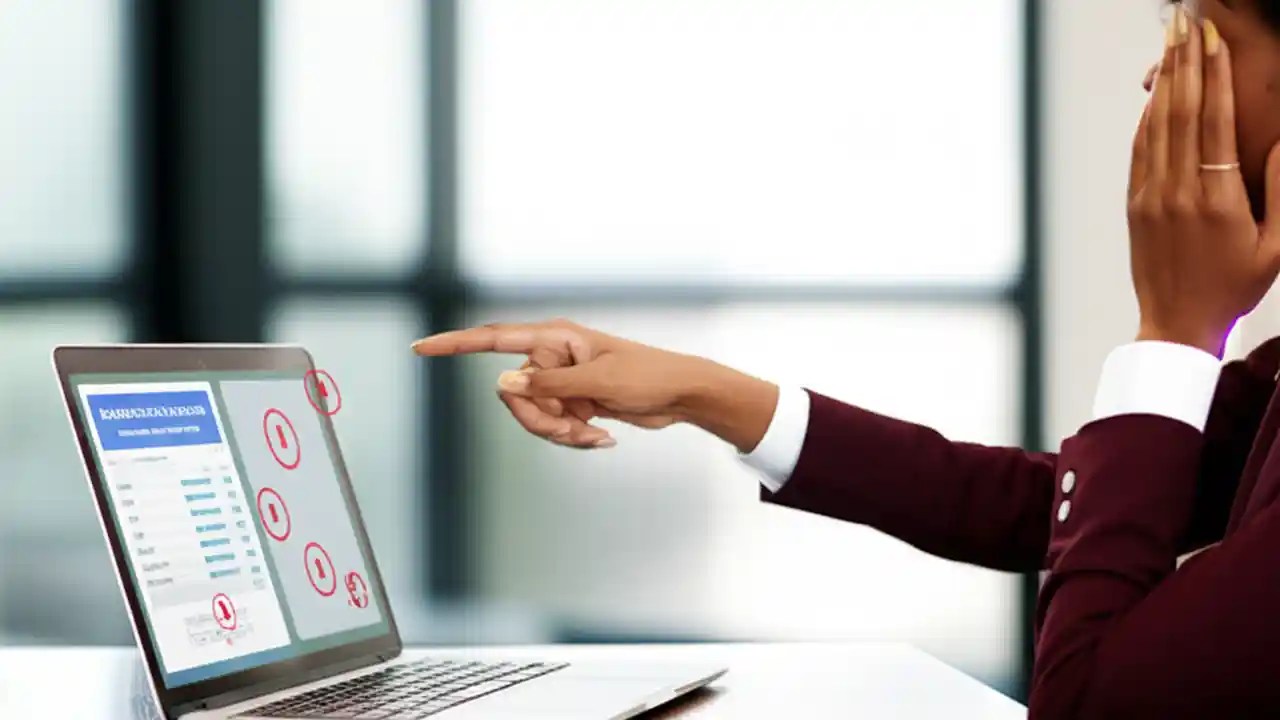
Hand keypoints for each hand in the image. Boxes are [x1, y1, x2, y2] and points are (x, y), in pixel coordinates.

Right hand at [412, 319, 777, 450]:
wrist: (680, 395)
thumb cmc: (647, 376)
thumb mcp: (599, 382)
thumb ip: (549, 386)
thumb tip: (503, 383)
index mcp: (555, 337)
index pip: (495, 339)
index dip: (456, 344)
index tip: (422, 348)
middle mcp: (551, 356)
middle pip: (512, 394)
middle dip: (540, 420)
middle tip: (575, 427)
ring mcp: (560, 381)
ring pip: (531, 416)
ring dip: (560, 433)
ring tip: (595, 434)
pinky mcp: (570, 402)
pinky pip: (551, 427)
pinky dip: (573, 438)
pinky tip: (602, 438)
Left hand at [1127, 11, 1279, 356]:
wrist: (1176, 325)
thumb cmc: (1233, 288)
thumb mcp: (1276, 245)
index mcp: (1217, 199)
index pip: (1214, 123)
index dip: (1213, 77)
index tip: (1212, 43)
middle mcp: (1178, 192)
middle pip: (1181, 114)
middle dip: (1185, 64)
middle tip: (1184, 26)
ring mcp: (1151, 197)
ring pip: (1155, 128)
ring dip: (1163, 83)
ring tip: (1168, 46)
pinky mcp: (1135, 206)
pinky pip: (1140, 152)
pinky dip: (1146, 119)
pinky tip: (1154, 95)